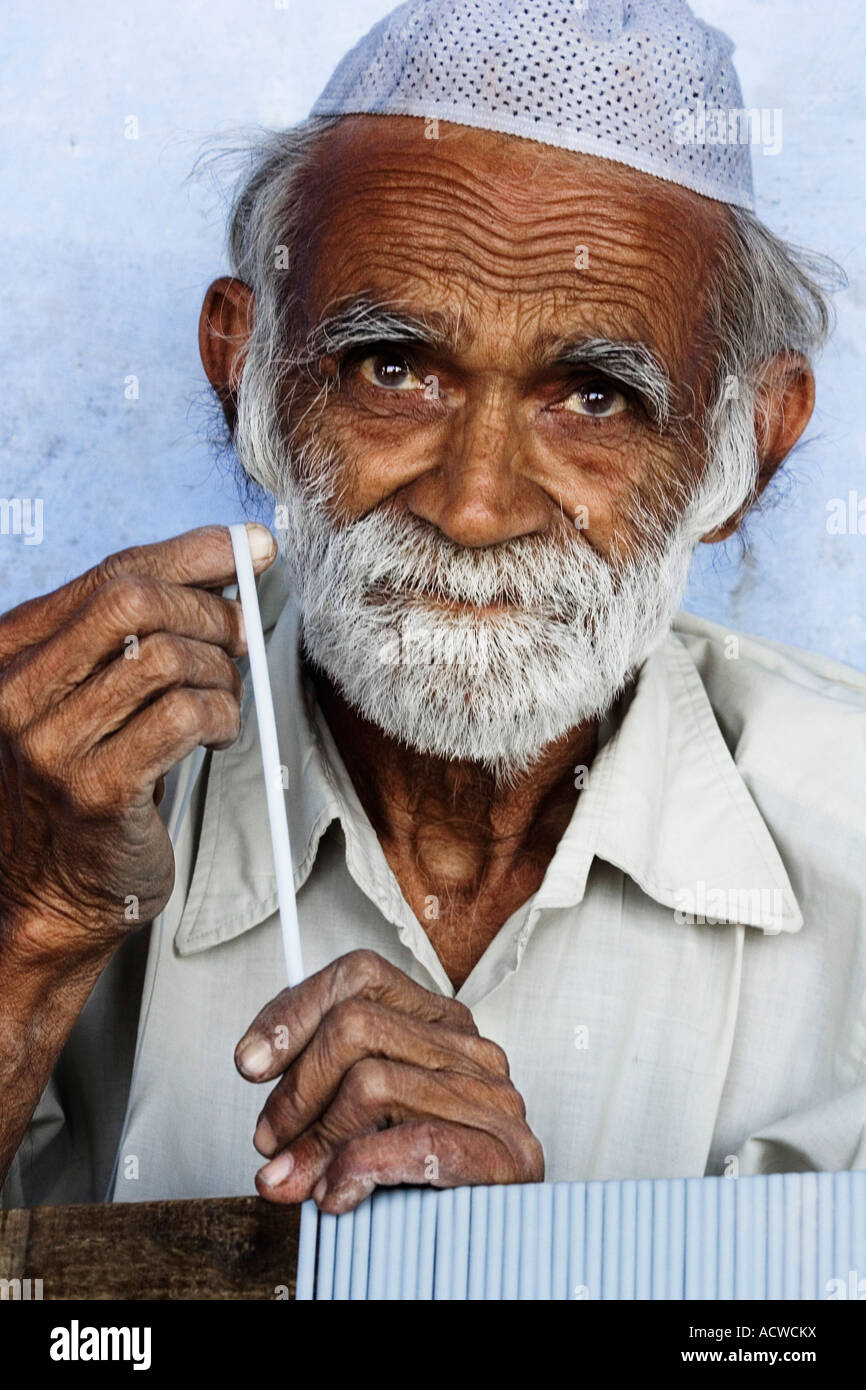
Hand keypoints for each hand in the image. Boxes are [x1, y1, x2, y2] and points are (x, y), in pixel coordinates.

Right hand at [0, 523, 275, 962]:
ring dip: (219, 671)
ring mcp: (50, 742)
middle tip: (239, 638)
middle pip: (135, 601)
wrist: (46, 897)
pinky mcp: (94, 790)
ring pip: (165, 657)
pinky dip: (221, 714)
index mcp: (11, 652)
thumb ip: (135, 630)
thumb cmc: (83, 786)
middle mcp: (17, 690)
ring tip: (224, 696)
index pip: (111, 574)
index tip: (247, 547)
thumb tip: (230, 557)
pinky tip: (220, 731)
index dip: (191, 553)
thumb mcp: (91, 694)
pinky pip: (184, 717)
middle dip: (208, 611)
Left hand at [235, 948, 543, 1212]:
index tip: (251, 1063)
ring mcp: (492, 1098)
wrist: (500, 1244)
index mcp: (439, 1021)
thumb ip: (319, 1094)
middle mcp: (470, 1047)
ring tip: (302, 1179)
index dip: (293, 1014)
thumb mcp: (364, 1114)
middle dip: (295, 1089)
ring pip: (371, 1082)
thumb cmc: (422, 1175)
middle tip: (272, 1142)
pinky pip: (415, 1142)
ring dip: (317, 1141)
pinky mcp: (505, 1156)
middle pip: (354, 1025)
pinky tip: (340, 1193)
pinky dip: (361, 1168)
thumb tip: (262, 1106)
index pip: (360, 976)